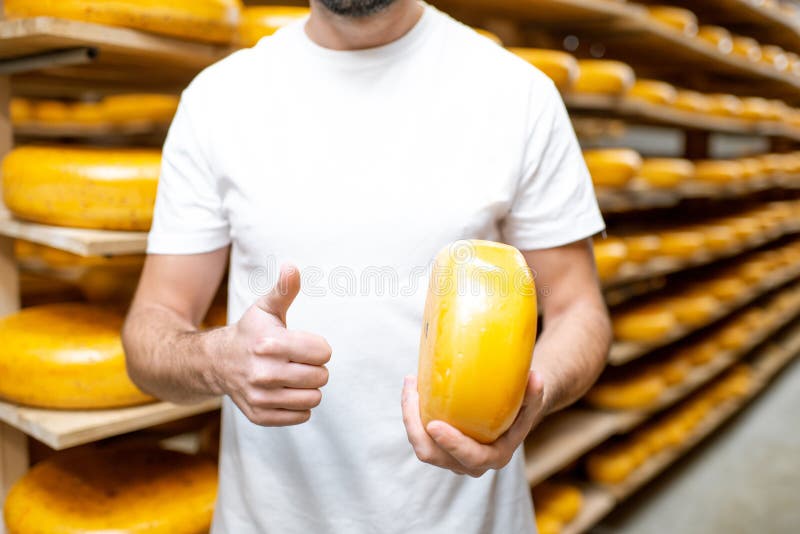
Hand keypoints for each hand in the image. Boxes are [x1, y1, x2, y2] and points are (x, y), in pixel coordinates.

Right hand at [212, 264, 331, 425]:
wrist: (216, 362)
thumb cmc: (251, 332)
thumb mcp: (266, 308)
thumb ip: (284, 289)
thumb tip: (292, 266)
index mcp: (270, 344)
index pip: (323, 352)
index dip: (318, 348)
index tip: (303, 345)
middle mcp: (264, 373)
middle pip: (321, 376)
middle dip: (315, 368)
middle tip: (298, 362)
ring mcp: (260, 397)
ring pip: (314, 398)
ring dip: (309, 388)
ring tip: (293, 377)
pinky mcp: (259, 415)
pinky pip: (301, 416)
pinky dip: (299, 405)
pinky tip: (285, 392)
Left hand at [401, 371, 545, 476]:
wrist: (511, 414)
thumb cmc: (521, 406)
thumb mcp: (532, 401)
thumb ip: (534, 394)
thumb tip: (536, 378)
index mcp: (494, 456)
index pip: (470, 458)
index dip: (452, 445)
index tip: (434, 425)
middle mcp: (469, 462)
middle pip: (433, 455)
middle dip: (415, 427)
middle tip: (412, 394)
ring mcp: (451, 456)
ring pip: (421, 445)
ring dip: (410, 416)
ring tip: (411, 384)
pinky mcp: (439, 445)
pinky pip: (419, 434)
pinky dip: (412, 412)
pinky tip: (413, 385)